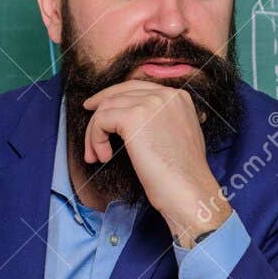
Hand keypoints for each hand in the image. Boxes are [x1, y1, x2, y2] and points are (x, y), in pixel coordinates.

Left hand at [81, 80, 229, 243]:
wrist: (188, 190)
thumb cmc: (183, 175)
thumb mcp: (179, 136)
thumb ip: (161, 120)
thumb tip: (130, 119)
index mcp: (178, 96)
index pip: (136, 88)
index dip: (113, 97)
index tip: (97, 109)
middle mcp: (165, 94)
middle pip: (118, 94)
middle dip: (99, 112)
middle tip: (89, 131)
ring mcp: (149, 103)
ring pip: (106, 108)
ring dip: (95, 133)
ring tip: (97, 156)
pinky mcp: (132, 117)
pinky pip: (101, 121)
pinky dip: (95, 139)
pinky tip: (104, 157)